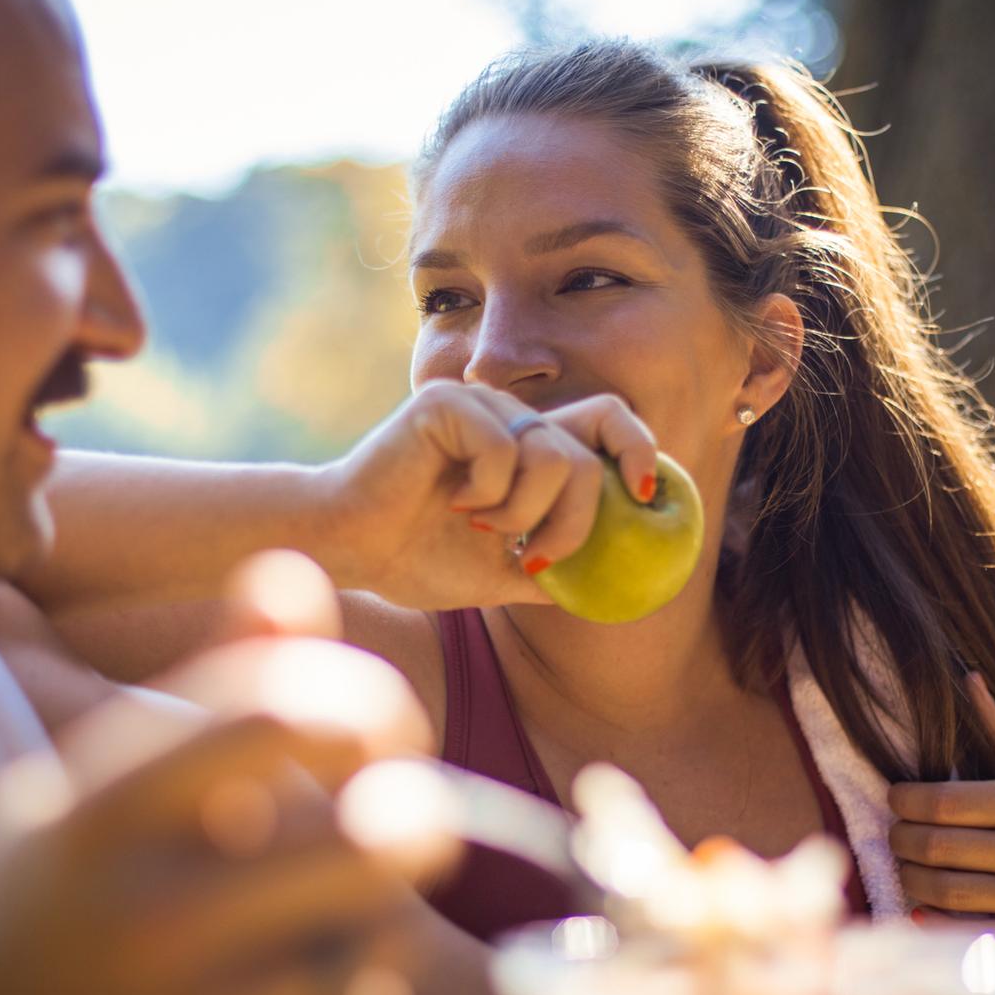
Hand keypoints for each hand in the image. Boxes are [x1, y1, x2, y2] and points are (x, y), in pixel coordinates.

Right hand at [0, 556, 436, 994]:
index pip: (277, 715)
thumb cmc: (56, 906)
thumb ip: (209, 684)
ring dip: (379, 914)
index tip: (380, 724)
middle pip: (366, 837)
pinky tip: (322, 985)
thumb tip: (294, 571)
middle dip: (414, 811)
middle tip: (414, 812)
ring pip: (376, 939)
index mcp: (96, 819)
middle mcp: (138, 922)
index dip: (361, 701)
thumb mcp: (97, 791)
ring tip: (347, 909)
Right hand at [312, 380, 659, 609]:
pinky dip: (489, 493)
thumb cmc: (413, 559)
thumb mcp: (498, 576)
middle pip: (588, 450)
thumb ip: (549, 572)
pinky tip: (451, 504)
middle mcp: (509, 417)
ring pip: (552, 454)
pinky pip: (504, 449)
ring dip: (525, 514)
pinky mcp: (447, 404)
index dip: (638, 449)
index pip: (605, 423)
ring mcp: (480, 405)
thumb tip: (608, 591)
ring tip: (481, 529)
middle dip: (576, 517)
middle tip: (540, 556)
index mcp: (526, 448)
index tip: (645, 495)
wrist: (349, 549)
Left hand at [886, 674, 994, 994]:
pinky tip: (925, 908)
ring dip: (911, 879)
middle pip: (938, 846)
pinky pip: (965, 932)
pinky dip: (936, 921)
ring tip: (906, 867)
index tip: (896, 799)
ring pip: (945, 890)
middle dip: (901, 841)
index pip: (947, 801)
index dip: (907, 801)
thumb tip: (970, 679)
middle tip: (893, 836)